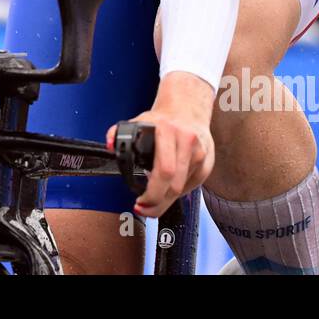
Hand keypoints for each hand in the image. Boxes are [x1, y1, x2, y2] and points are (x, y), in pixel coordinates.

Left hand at [108, 71, 214, 217]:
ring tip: (154, 202)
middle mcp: (187, 140)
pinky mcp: (208, 161)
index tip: (139, 202)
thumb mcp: (139, 122)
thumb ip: (119, 133)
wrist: (187, 109)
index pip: (163, 171)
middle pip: (175, 185)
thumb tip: (109, 145)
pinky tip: (169, 189)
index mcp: (167, 130)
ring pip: (183, 188)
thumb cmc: (161, 120)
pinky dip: (180, 191)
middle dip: (158, 203)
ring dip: (168, 200)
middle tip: (145, 208)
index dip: (152, 193)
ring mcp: (200, 152)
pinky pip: (193, 185)